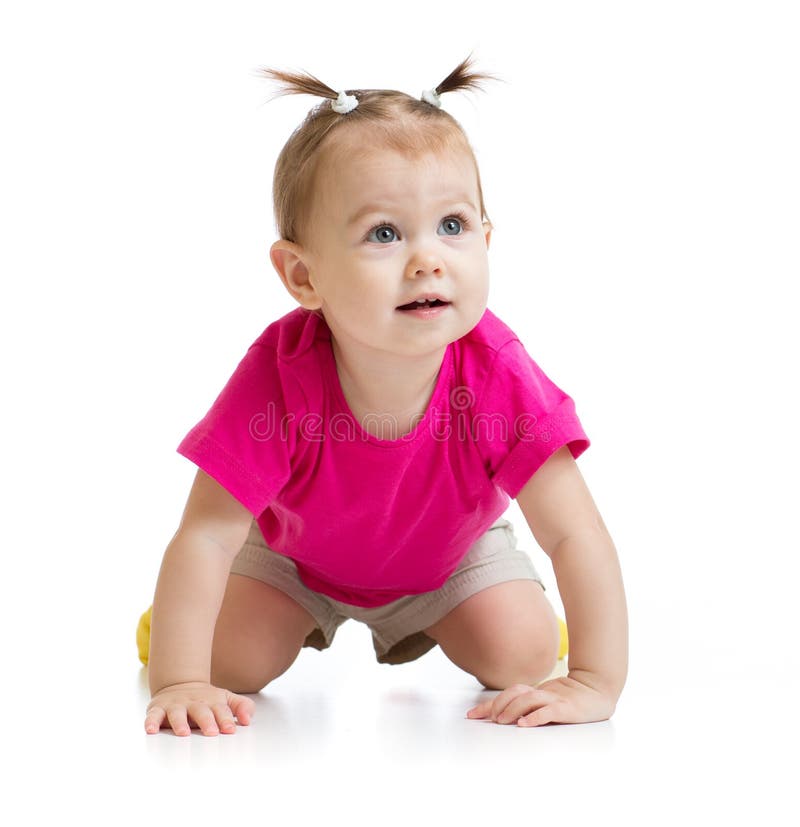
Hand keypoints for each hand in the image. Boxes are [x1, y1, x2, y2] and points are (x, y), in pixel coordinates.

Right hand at [145, 681, 254, 735]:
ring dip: (180, 723)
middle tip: (212, 733)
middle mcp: (194, 703)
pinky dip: (151, 722)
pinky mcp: (158, 709)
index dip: (226, 719)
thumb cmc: (206, 699)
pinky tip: (151, 730)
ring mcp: (176, 705)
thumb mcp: (226, 699)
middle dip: (207, 721)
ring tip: (184, 733)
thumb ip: (241, 706)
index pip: (221, 710)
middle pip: (201, 711)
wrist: (180, 685)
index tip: (231, 729)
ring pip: (177, 713)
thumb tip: (248, 719)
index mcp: (212, 701)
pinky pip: (153, 715)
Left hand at [465, 673, 616, 726]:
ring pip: (529, 700)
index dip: (487, 705)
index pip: (506, 694)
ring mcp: (554, 699)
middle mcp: (542, 693)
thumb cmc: (569, 699)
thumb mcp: (545, 701)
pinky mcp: (567, 708)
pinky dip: (535, 717)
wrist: (598, 690)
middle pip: (515, 693)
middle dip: (499, 705)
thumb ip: (526, 704)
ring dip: (512, 709)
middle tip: (490, 718)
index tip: (470, 715)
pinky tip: (524, 725)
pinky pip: (548, 712)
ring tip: (501, 721)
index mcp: (535, 692)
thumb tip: (499, 714)